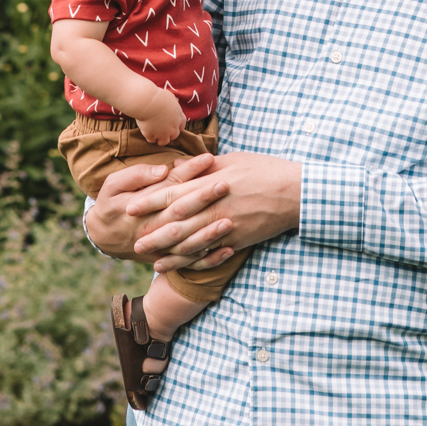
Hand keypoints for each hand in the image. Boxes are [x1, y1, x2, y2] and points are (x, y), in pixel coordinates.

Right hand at [89, 155, 233, 265]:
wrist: (102, 236)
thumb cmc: (111, 204)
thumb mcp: (113, 184)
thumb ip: (137, 176)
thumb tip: (162, 169)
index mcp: (141, 205)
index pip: (170, 185)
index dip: (190, 172)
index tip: (209, 158)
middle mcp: (153, 226)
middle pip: (182, 212)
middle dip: (204, 198)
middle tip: (226, 183)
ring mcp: (161, 245)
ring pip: (188, 240)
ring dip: (210, 232)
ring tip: (230, 220)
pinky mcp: (167, 258)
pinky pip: (190, 262)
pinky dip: (210, 258)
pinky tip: (229, 250)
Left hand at [131, 151, 301, 268]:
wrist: (296, 192)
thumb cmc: (265, 170)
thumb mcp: (233, 160)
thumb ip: (203, 167)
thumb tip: (177, 167)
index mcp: (212, 184)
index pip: (173, 194)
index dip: (150, 202)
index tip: (131, 207)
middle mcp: (216, 208)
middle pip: (177, 223)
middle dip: (153, 233)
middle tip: (132, 241)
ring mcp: (227, 227)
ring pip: (191, 243)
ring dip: (168, 252)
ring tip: (148, 257)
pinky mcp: (237, 240)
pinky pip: (210, 254)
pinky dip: (192, 261)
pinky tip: (179, 266)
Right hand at [137, 87, 186, 145]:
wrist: (147, 102)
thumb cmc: (159, 96)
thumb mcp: (171, 97)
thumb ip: (174, 102)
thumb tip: (176, 101)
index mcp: (179, 118)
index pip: (182, 126)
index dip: (176, 126)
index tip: (171, 124)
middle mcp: (173, 128)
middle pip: (174, 136)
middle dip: (169, 133)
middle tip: (162, 129)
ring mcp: (162, 134)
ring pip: (164, 142)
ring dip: (160, 138)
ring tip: (155, 134)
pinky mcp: (152, 136)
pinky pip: (152, 140)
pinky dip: (149, 137)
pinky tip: (147, 131)